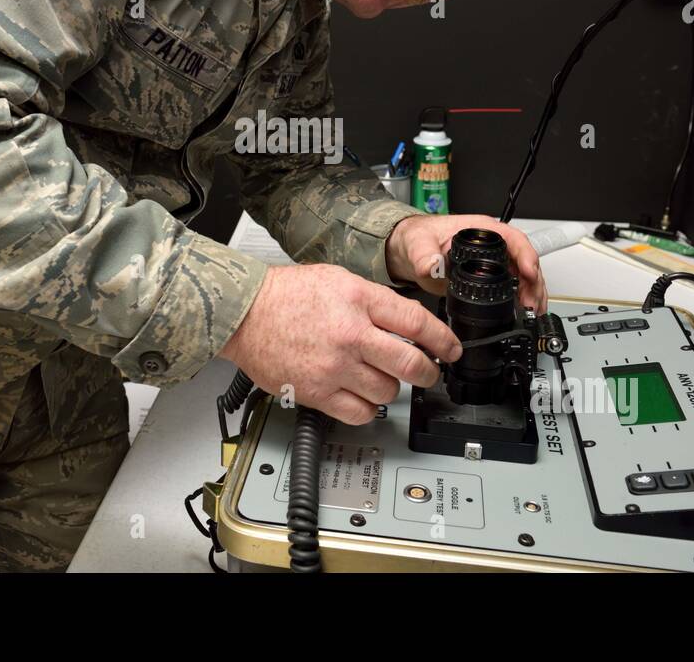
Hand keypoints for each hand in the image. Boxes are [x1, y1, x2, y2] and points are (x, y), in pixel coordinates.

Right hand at [217, 264, 462, 425]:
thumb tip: (407, 323)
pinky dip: (367, 408)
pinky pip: (361, 413)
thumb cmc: (286, 295)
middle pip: (411, 363)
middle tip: (428, 372)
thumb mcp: (339, 280)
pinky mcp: (318, 392)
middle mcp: (351, 334)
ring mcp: (335, 367)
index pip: (417, 323)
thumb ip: (374, 301)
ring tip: (378, 377)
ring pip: (388, 392)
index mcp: (359, 300)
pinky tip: (360, 395)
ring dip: (390, 388)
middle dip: (428, 371)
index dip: (443, 340)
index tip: (450, 349)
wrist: (243, 313)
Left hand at [384, 214, 547, 311]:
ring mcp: (492, 261)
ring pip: (524, 274)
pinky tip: (525, 310)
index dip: (526, 255)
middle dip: (533, 282)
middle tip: (532, 302)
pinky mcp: (488, 277)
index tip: (529, 273)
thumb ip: (424, 256)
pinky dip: (522, 297)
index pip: (514, 239)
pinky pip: (513, 285)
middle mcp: (491, 244)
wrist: (406, 252)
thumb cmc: (416, 239)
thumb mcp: (418, 245)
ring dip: (532, 292)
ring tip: (534, 310)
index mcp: (480, 229)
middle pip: (524, 259)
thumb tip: (432, 266)